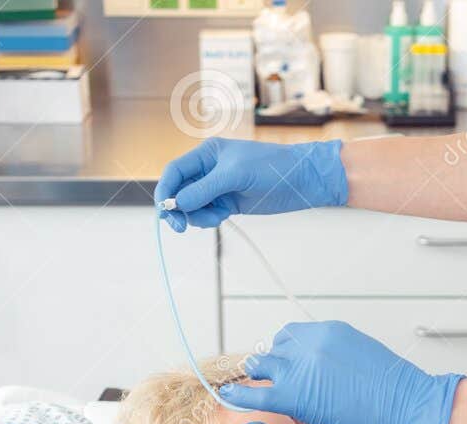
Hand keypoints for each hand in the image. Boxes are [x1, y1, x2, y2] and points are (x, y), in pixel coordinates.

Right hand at [156, 139, 347, 230]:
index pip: (174, 171)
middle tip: (181, 227)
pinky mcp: (228, 202)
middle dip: (179, 208)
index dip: (166, 191)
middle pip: (180, 191)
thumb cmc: (272, 167)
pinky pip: (207, 213)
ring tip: (216, 218)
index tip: (166, 211)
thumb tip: (177, 203)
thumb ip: (204, 189)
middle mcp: (209, 169)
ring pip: (192, 206)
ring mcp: (218, 187)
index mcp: (207, 154)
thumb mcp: (235, 175)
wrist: (301, 180)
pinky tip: (223, 217)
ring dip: (197, 216)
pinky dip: (209, 219)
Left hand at [236, 322, 465, 423]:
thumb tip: (319, 377)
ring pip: (264, 366)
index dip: (287, 355)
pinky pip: (256, 391)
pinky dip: (240, 394)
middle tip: (276, 381)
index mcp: (328, 332)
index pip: (292, 337)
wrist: (408, 405)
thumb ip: (334, 361)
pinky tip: (228, 395)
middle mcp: (310, 343)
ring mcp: (301, 366)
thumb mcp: (362, 358)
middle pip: (276, 350)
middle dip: (274, 366)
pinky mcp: (295, 392)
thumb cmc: (396, 391)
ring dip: (261, 377)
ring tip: (258, 388)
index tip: (287, 366)